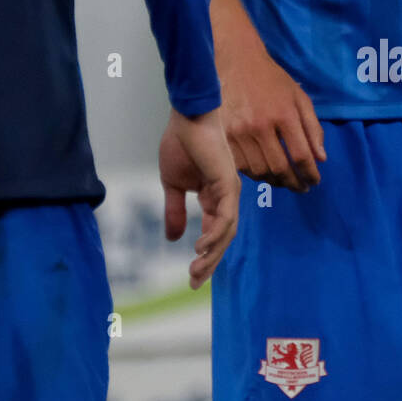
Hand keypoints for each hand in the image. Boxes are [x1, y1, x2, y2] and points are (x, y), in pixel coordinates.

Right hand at [159, 108, 239, 288]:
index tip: (191, 278)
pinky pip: (225, 217)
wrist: (187, 117)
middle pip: (223, 239)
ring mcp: (229, 192)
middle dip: (209, 263)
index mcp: (214, 197)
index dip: (204, 257)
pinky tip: (201, 247)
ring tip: (196, 269)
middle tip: (193, 283)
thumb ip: (175, 210)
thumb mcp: (172, 184)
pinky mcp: (228, 184)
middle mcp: (226, 198)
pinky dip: (215, 234)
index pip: (213, 234)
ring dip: (212, 254)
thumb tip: (173, 239)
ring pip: (226, 232)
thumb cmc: (181, 144)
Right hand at [219, 35, 325, 190]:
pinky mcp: (223, 135)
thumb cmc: (271, 79)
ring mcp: (239, 131)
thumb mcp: (299, 97)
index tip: (314, 181)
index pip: (301, 156)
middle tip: (300, 187)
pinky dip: (254, 173)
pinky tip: (262, 171)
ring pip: (259, 171)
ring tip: (282, 180)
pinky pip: (240, 165)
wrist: (236, 60)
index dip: (310, 174)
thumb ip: (312, 128)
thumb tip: (320, 159)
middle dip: (294, 183)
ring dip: (274, 181)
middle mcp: (260, 125)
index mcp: (284, 114)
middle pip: (280, 168)